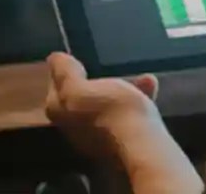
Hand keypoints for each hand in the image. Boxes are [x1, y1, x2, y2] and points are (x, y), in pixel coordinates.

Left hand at [45, 52, 160, 163]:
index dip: (66, 71)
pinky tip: (151, 88)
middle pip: (82, 98)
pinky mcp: (121, 144)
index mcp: (59, 112)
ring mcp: (97, 139)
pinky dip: (136, 103)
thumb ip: (65, 73)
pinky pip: (126, 117)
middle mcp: (74, 129)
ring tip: (142, 78)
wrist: (140, 146)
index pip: (56, 86)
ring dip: (122, 90)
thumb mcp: (79, 88)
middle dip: (99, 80)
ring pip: (107, 106)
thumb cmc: (107, 110)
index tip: (78, 59)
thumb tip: (54, 59)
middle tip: (111, 68)